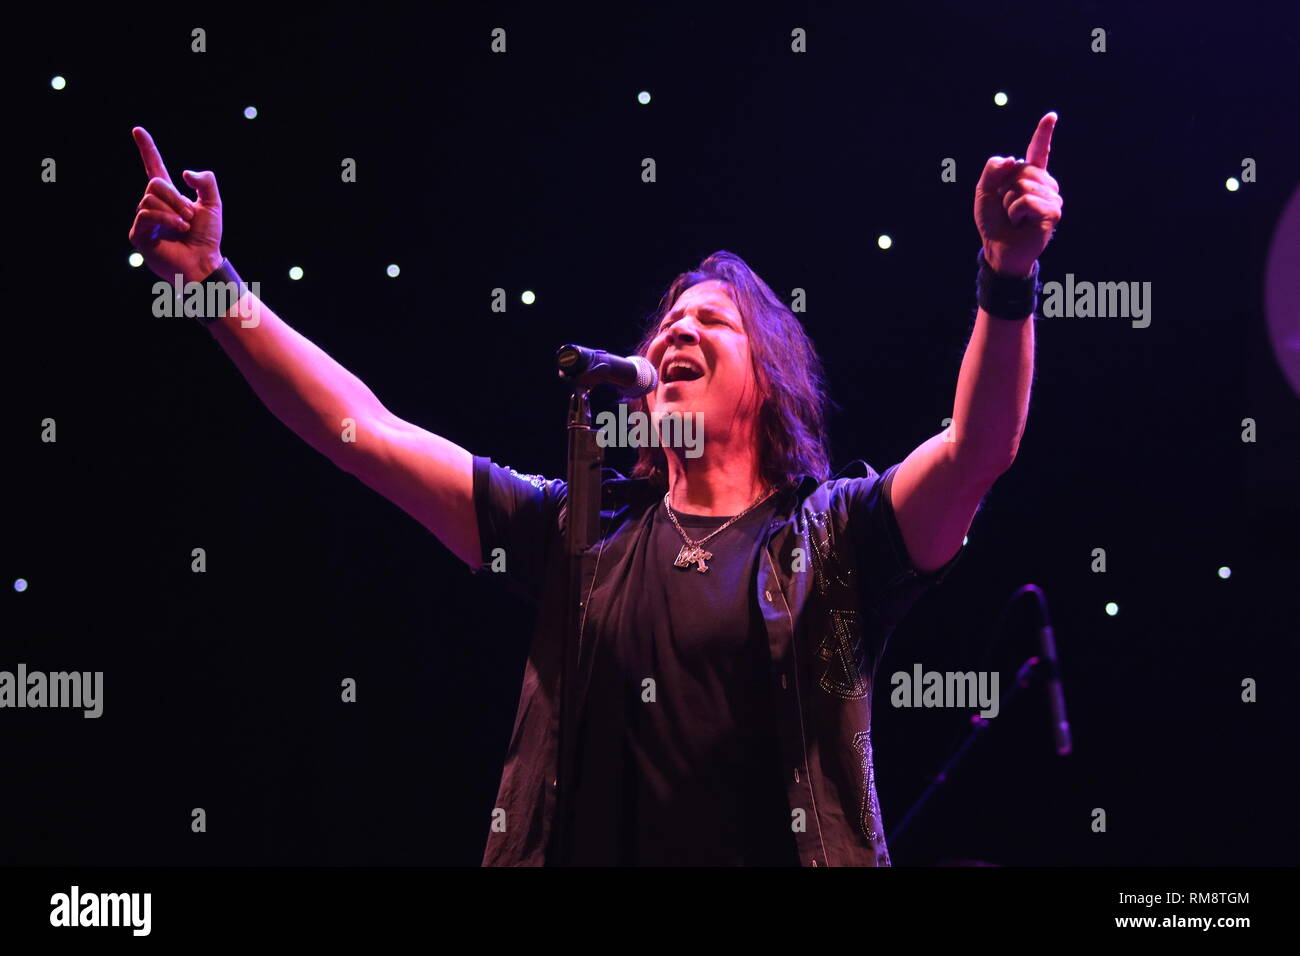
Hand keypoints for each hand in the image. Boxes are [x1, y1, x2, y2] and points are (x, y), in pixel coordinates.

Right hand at [128, 127, 223, 282]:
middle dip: (175, 197)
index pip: (154, 167)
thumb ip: (206, 182)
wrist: (203, 262)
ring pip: (150, 199)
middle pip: (155, 183)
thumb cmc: (207, 237)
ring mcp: (144, 220)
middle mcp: (153, 205)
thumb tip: (184, 173)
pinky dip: (165, 219)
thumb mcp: (213, 205)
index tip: (137, 130)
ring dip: (173, 211)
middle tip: (189, 216)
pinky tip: (176, 229)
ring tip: (184, 226)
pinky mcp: (138, 234)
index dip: (147, 149)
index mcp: (169, 197)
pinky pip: (146, 214)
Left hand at [974, 112, 1061, 277]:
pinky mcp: (1053, 212)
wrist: (998, 248)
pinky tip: (1020, 223)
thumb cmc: (994, 222)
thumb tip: (1013, 158)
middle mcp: (1045, 184)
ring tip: (1014, 217)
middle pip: (1023, 168)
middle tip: (1007, 207)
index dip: (1043, 134)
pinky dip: (1015, 212)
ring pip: (1024, 185)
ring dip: (1009, 203)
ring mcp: (1052, 197)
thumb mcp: (984, 192)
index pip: (1038, 151)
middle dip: (1005, 188)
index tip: (1051, 116)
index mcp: (1029, 177)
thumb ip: (992, 170)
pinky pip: (1026, 200)